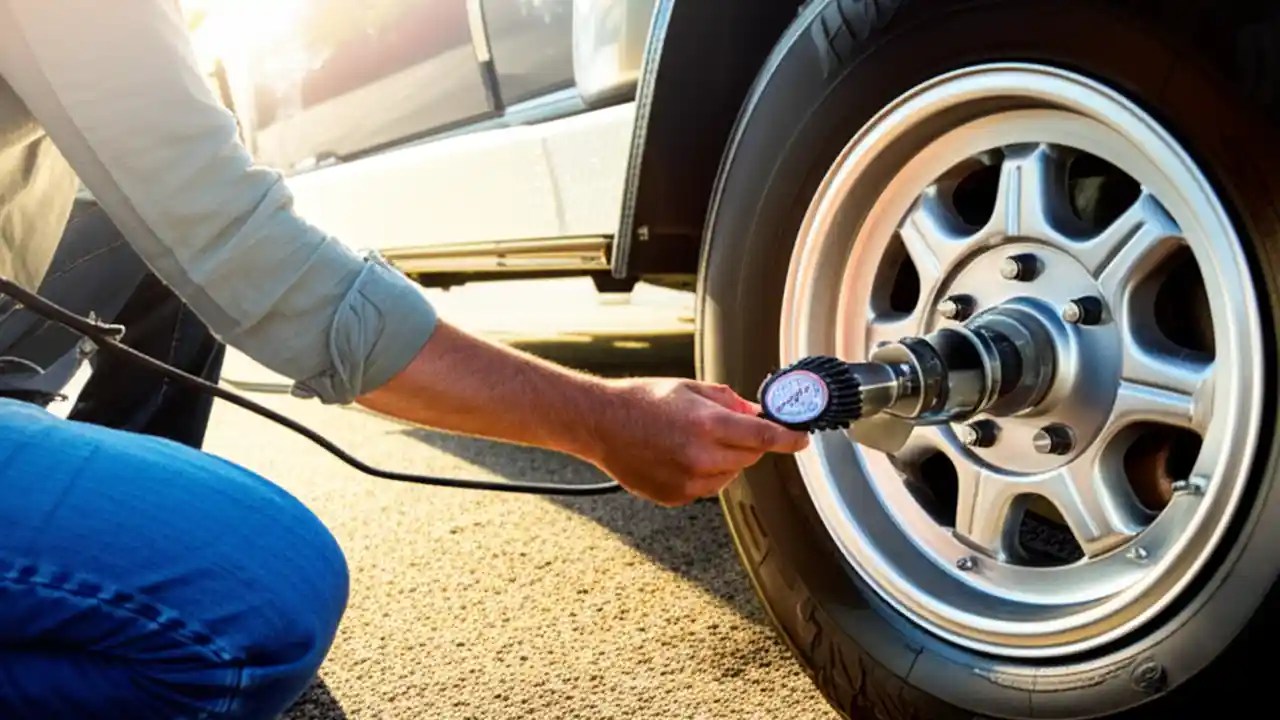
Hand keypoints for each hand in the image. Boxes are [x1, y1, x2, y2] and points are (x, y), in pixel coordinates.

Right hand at [589, 378, 810, 505]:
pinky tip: (678, 455)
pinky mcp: (677, 497)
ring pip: (730, 474)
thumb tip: (757, 414)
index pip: (764, 437)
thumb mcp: (689, 389)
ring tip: (691, 440)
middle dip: (747, 442)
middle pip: (751, 456)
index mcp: (707, 424)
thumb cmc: (642, 400)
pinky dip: (704, 474)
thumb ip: (728, 402)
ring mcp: (689, 481)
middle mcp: (701, 457)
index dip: (789, 439)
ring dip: (725, 459)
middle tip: (723, 427)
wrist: (601, 424)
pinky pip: (707, 487)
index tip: (802, 439)